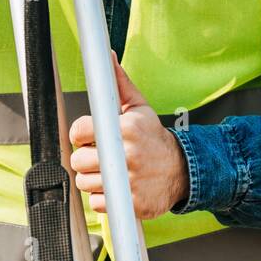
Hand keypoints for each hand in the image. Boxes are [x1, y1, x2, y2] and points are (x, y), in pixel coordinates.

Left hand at [69, 50, 188, 219]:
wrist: (182, 170)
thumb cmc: (154, 138)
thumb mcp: (139, 108)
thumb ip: (119, 84)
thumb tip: (108, 57)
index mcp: (125, 129)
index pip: (79, 131)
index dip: (80, 134)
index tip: (89, 137)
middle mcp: (127, 154)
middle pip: (78, 160)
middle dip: (85, 159)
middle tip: (101, 156)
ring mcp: (129, 180)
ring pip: (84, 183)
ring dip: (93, 179)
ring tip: (109, 172)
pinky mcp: (130, 202)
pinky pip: (97, 203)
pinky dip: (103, 198)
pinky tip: (116, 188)